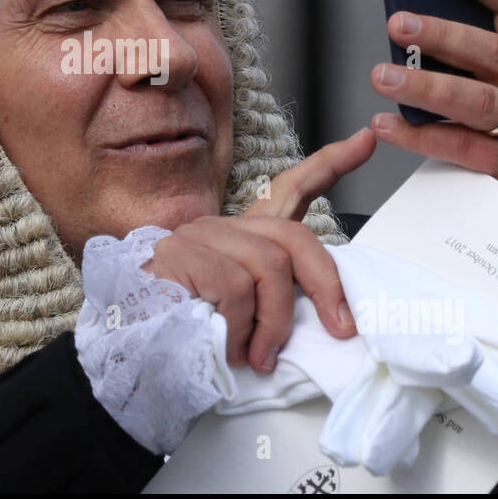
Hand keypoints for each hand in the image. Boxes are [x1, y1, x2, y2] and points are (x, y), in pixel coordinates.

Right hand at [144, 128, 375, 372]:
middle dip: (326, 285)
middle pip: (292, 237)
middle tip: (339, 329)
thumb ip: (279, 306)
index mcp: (239, 240)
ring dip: (273, 325)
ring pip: (269, 268)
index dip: (329, 164)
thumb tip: (333, 318)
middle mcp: (218, 227)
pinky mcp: (176, 255)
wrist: (131, 356)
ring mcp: (194, 237)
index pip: (287, 189)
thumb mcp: (249, 321)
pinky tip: (226, 348)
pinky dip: (238, 329)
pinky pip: (234, 289)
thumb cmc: (191, 341)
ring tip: (257, 358)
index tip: (365, 140)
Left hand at [369, 0, 497, 236]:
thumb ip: (475, 60)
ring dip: (424, 87)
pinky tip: (386, 126)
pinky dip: (419, 136)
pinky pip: (463, 149)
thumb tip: (409, 27)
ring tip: (380, 74)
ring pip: (477, 103)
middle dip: (443, 35)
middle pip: (493, 55)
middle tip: (397, 22)